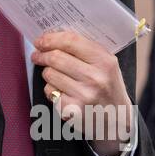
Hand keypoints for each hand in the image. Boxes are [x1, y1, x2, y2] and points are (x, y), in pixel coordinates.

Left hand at [32, 30, 132, 155]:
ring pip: (50, 74)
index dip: (51, 39)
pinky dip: (51, 89)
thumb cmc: (107, 86)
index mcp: (105, 61)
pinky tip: (60, 91)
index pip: (71, 41)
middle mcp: (95, 78)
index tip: (41, 40)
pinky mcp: (73, 109)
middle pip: (56, 57)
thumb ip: (85, 49)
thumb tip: (53, 36)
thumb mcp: (106, 64)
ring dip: (47, 72)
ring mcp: (84, 95)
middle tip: (37, 54)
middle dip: (42, 54)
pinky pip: (50, 91)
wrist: (117, 119)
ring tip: (54, 74)